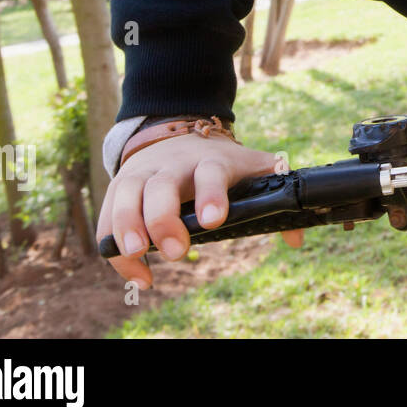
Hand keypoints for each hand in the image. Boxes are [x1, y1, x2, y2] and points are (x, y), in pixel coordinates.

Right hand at [96, 134, 303, 290]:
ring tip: (139, 255)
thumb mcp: (252, 167)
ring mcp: (142, 174)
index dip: (211, 194)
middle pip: (161, 187)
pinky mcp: (120, 188)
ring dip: (128, 227)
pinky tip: (137, 274)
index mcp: (210, 160)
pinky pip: (109, 216)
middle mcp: (172, 166)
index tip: (214, 220)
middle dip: (165, 220)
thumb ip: (277, 197)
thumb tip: (297, 240)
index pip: (211, 172)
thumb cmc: (222, 162)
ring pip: (127, 196)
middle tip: (177, 252)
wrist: (178, 132)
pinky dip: (114, 245)